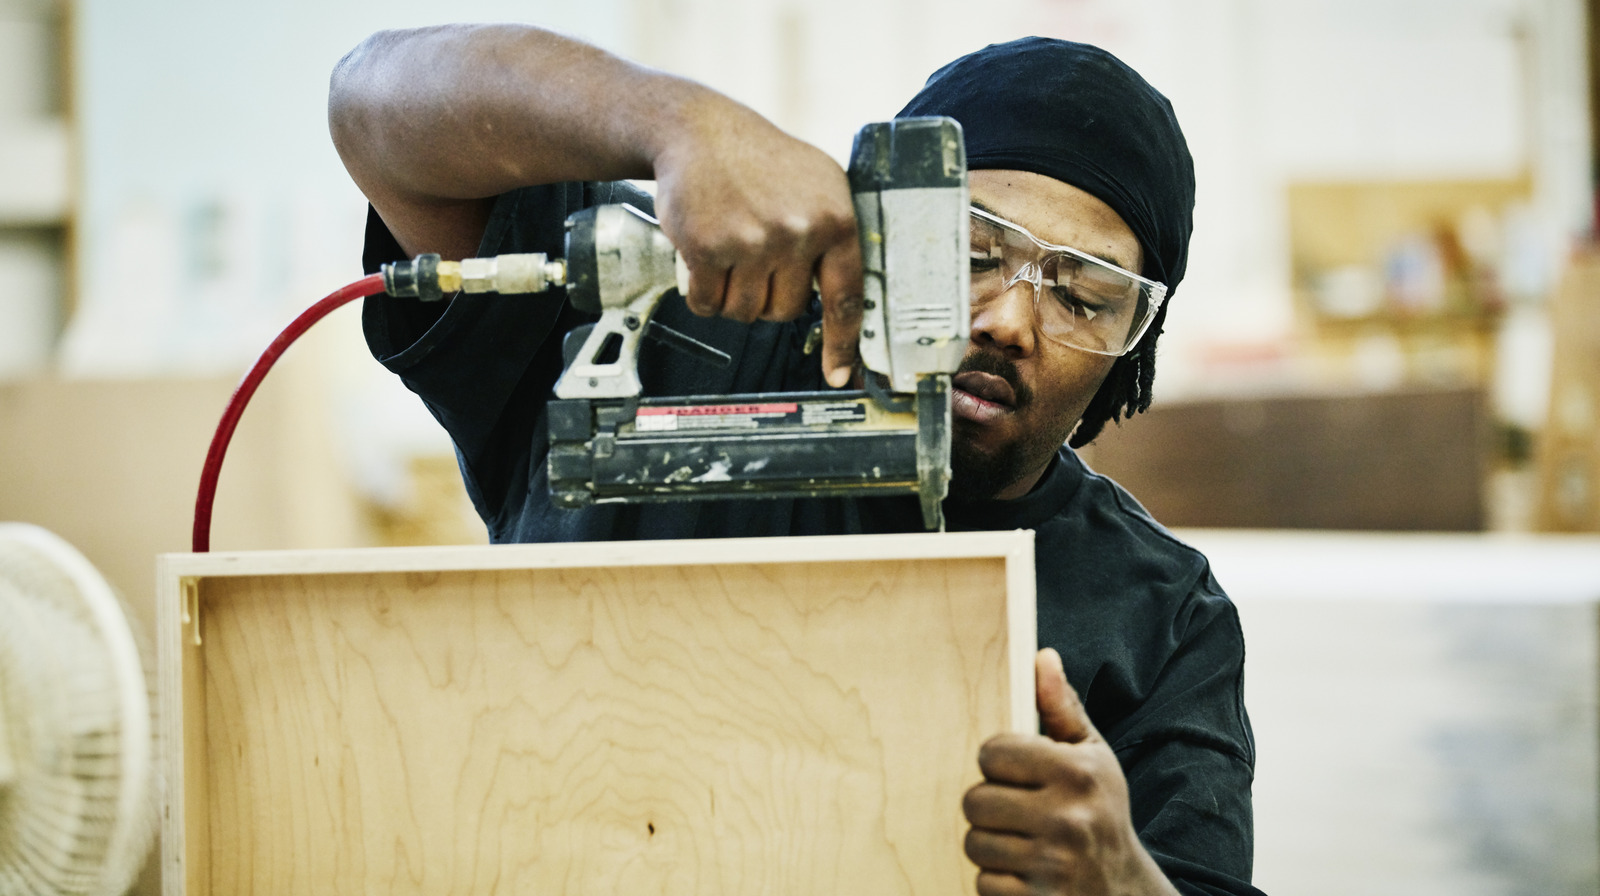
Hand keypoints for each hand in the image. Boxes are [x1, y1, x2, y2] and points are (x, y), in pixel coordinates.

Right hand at [651, 98, 863, 386]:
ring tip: (728, 251)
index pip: (846, 298)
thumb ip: (832, 237)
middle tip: (753, 258)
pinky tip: (701, 258)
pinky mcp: (708, 248)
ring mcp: (752, 241)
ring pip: (745, 312)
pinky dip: (699, 292)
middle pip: (785, 312)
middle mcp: (798, 232)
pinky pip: (707, 304)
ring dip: (730, 295)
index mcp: (835, 219)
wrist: (699, 130)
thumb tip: (848, 302)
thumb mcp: (817, 184)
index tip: (840, 375)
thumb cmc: (758, 160)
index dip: (843, 344)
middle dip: (766, 296)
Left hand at [962, 648, 1178, 895]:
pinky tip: (1024, 871)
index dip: (997, 762)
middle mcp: (1067, 818)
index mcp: (1077, 773)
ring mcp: (1053, 864)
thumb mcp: (1092, 756)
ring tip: (1020, 840)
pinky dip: (997, 879)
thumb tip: (1041, 656)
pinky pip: (983, 882)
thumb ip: (1061, 708)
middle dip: (989, 805)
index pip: (992, 753)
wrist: (1124, 889)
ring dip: (990, 843)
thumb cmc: (1101, 810)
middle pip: (975, 801)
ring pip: (974, 843)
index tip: (1015, 772)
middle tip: (1015, 809)